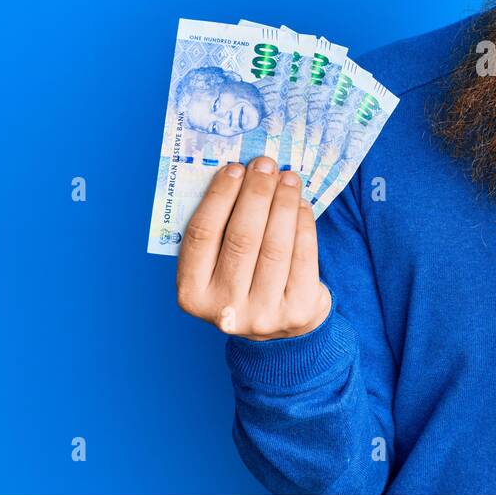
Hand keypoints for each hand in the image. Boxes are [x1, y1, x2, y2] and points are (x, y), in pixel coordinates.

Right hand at [176, 156, 330, 340]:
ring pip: (275, 245)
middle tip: (266, 165)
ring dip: (283, 203)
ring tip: (288, 178)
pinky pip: (303, 256)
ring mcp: (262, 314)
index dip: (219, 197)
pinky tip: (301, 204)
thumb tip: (240, 175)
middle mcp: (224, 308)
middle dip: (256, 194)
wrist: (282, 329)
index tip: (234, 168)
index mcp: (192, 293)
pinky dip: (303, 224)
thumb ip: (220, 230)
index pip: (202, 235)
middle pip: (242, 238)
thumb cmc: (244, 280)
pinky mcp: (297, 311)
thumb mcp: (218, 265)